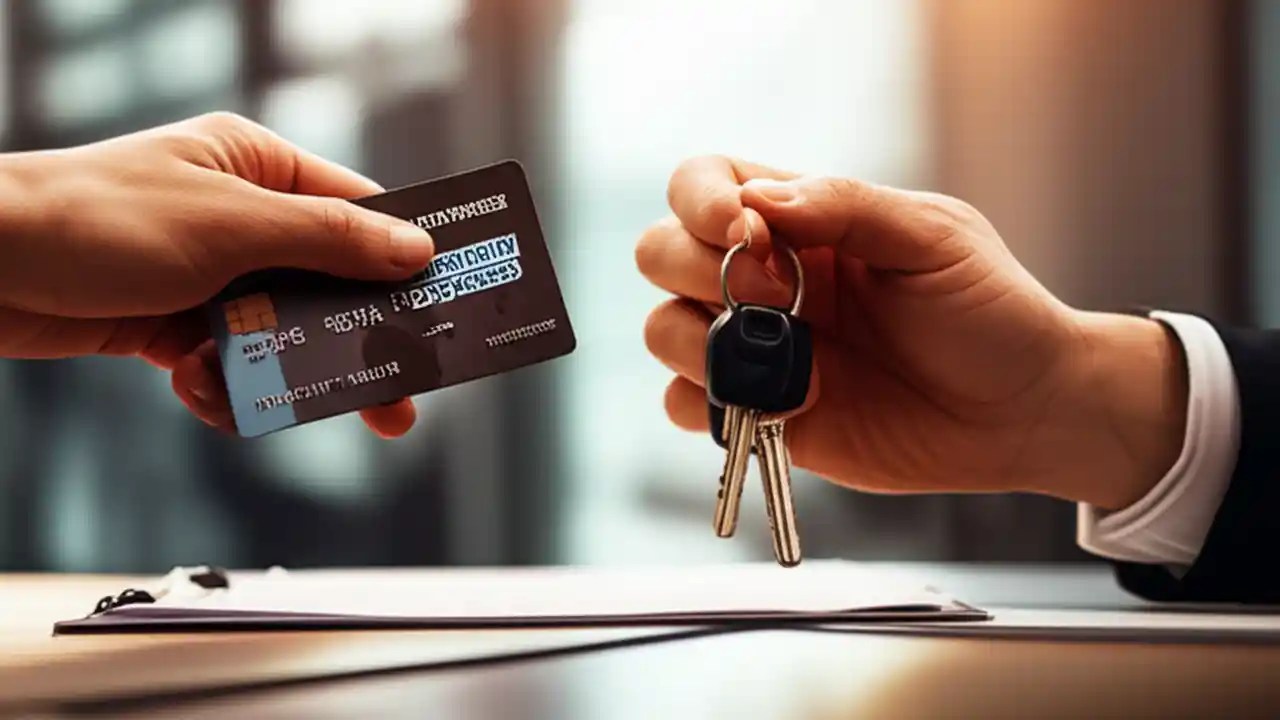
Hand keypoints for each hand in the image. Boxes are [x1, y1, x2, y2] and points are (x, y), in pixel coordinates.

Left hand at [0, 112, 432, 437]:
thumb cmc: (96, 221)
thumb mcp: (231, 226)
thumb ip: (330, 240)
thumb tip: (414, 249)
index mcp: (258, 168)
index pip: (360, 210)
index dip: (406, 259)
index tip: (448, 304)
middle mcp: (239, 217)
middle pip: (328, 284)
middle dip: (352, 343)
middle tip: (397, 398)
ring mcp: (207, 271)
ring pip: (279, 333)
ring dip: (271, 371)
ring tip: (263, 400)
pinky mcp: (172, 320)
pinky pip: (228, 361)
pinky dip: (220, 384)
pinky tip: (196, 387)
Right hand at [638, 156, 1187, 509]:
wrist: (1020, 411)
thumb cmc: (989, 312)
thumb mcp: (932, 237)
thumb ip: (845, 205)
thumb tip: (756, 201)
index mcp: (801, 221)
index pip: (703, 183)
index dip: (701, 202)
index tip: (749, 233)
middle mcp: (764, 279)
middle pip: (660, 250)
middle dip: (698, 271)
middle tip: (781, 299)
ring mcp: (757, 348)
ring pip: (661, 329)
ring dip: (703, 343)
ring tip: (794, 364)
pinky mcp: (761, 412)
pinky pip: (686, 405)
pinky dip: (712, 406)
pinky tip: (786, 407)